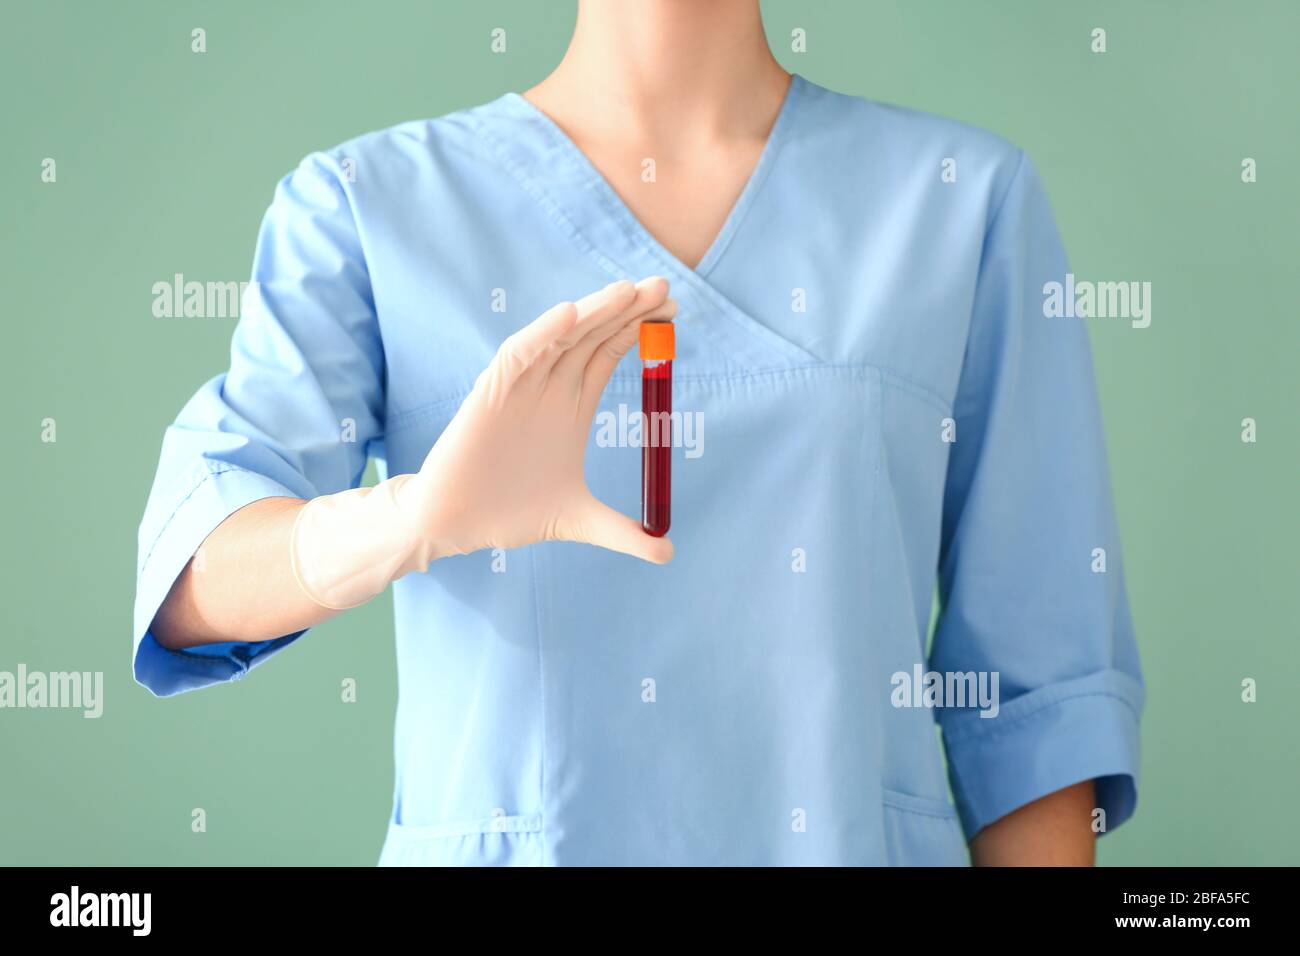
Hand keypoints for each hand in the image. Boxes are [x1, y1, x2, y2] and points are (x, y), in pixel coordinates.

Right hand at [290, 278, 674, 609]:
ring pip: (560, 338)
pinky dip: (542, 334)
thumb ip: (623, 533)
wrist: (455, 526)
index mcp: (570, 406)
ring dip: (592, 312)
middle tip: (665, 286)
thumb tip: (669, 553)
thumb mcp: (580, 522)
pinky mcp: (490, 396)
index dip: (637, 330)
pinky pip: (517, 356)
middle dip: (627, 310)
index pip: (608, 353)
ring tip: (628, 291)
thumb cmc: (510, 512)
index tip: (672, 311)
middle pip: (591, 335)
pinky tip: (569, 315)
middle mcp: (548, 389)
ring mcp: (519, 389)